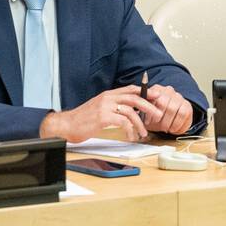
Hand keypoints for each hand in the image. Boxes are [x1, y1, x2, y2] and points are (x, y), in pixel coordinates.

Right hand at [40, 85, 164, 142]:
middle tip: (158, 114)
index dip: (146, 92)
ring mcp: (105, 106)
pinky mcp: (103, 117)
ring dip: (140, 123)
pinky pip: (123, 122)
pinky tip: (130, 136)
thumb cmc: (83, 119)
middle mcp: (108, 98)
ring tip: (143, 133)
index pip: (131, 89)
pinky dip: (130, 130)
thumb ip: (114, 105)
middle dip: (149, 106)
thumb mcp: (100, 108)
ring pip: (131, 111)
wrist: (66, 125)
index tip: (158, 97)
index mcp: (109, 94)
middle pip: (135, 98)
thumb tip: (131, 110)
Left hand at [141, 83, 193, 134]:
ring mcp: (179, 97)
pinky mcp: (187, 105)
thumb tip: (135, 115)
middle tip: (157, 125)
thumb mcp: (146, 115)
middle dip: (159, 118)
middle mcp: (168, 90)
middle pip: (163, 103)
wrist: (171, 122)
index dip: (149, 112)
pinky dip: (176, 124)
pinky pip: (182, 114)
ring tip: (165, 128)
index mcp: (156, 90)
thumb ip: (141, 112)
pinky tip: (172, 129)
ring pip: (173, 109)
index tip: (147, 122)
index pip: (152, 98)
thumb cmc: (156, 118)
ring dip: (167, 122)